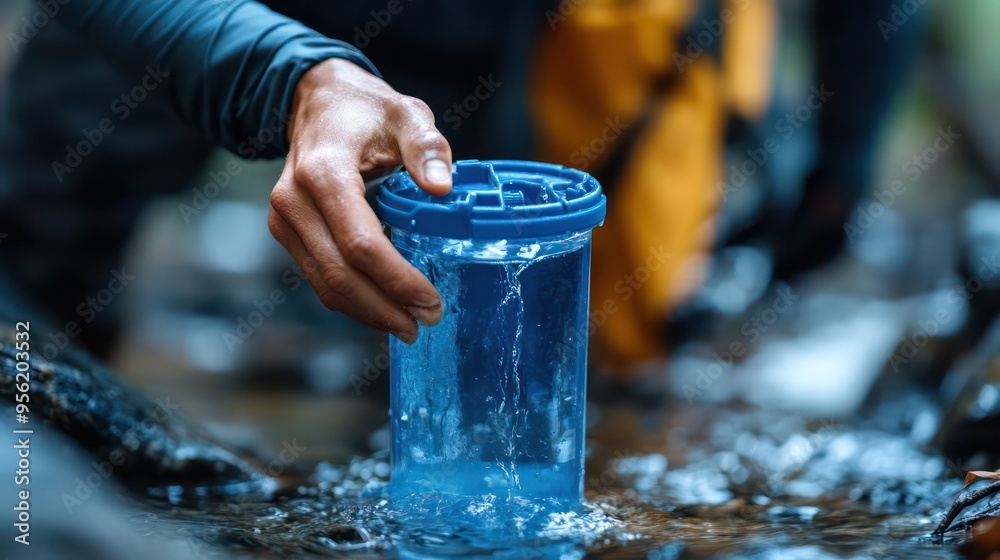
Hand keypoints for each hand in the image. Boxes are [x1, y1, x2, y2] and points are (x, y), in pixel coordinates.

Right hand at [268, 58, 452, 342]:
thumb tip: (442, 188)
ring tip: (408, 325)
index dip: (397, 280)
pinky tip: (383, 308)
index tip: (430, 300)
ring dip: (367, 312)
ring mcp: (285, 220)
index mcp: (323, 172)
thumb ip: (427, 147)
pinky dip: (351, 299)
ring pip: (325, 283)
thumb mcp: (405, 113)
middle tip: (425, 323)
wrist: (318, 101)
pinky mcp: (288, 232)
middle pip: (339, 274)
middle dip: (384, 307)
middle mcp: (294, 200)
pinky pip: (318, 276)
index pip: (360, 243)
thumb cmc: (365, 109)